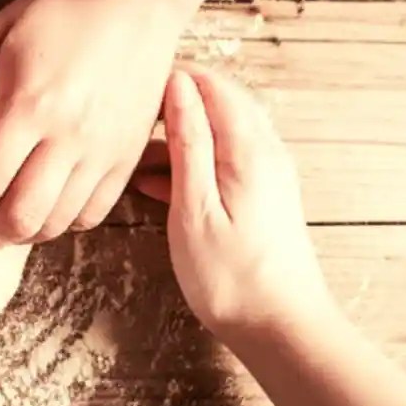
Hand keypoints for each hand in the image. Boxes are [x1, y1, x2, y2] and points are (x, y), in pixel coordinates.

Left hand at [0, 0, 183, 259]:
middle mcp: (70, 138)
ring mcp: (103, 152)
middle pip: (16, 218)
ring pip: (53, 224)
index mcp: (30, 106)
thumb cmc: (62, 9)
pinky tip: (34, 218)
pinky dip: (57, 226)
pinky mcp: (128, 157)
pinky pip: (90, 214)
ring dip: (13, 238)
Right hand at [133, 67, 336, 338]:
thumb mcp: (194, 208)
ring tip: (129, 160)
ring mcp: (267, 174)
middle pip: (215, 103)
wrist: (282, 329)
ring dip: (174, 139)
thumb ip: (188, 142)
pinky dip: (188, 165)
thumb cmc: (232, 278)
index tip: (129, 89)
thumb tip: (177, 85)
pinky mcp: (262, 197)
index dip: (169, 76)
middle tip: (124, 122)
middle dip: (169, 105)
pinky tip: (155, 185)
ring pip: (215, 134)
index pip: (210, 82)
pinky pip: (221, 162)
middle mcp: (265, 152)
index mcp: (249, 148)